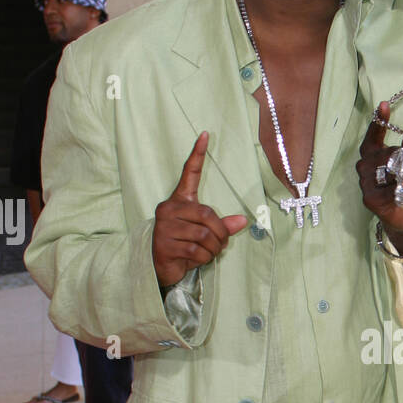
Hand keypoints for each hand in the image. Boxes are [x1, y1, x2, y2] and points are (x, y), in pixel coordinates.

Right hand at [152, 132, 247, 287]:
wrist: (159, 268)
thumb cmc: (182, 246)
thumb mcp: (202, 233)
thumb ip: (221, 225)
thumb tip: (242, 221)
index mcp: (179, 201)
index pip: (188, 174)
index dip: (197, 155)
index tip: (205, 135)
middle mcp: (169, 209)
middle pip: (207, 215)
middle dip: (221, 233)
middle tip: (222, 243)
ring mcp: (164, 227)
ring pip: (204, 234)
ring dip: (214, 248)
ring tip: (210, 252)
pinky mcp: (164, 245)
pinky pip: (195, 250)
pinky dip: (205, 257)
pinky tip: (199, 259)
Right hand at [356, 102, 402, 253]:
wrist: (400, 217)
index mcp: (371, 153)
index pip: (374, 135)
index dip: (379, 120)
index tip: (384, 104)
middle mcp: (364, 165)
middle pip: (394, 155)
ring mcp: (365, 182)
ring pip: (397, 174)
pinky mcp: (370, 198)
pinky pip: (394, 191)